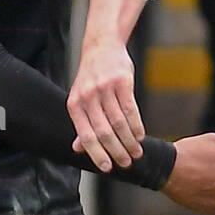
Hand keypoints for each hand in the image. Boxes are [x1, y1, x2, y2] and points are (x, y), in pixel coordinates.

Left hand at [68, 37, 144, 171]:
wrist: (101, 46)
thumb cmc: (91, 76)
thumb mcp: (80, 98)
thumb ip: (82, 123)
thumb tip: (77, 149)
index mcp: (74, 104)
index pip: (85, 136)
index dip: (96, 154)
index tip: (108, 168)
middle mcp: (87, 97)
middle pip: (104, 132)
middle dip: (116, 152)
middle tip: (127, 163)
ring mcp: (104, 88)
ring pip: (119, 123)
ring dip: (129, 142)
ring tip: (136, 152)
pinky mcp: (122, 81)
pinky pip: (131, 109)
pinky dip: (136, 126)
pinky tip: (140, 136)